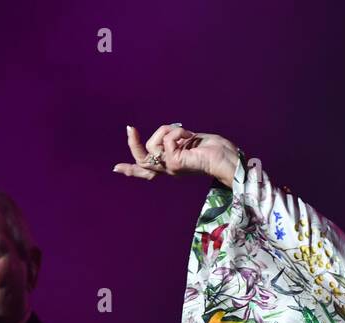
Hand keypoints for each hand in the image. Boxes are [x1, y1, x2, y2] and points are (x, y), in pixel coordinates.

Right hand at [112, 124, 239, 186]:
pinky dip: (177, 131)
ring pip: (152, 146)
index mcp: (173, 166)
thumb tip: (169, 133)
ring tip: (186, 134)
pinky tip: (189, 136)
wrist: (228, 159)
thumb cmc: (216, 150)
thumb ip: (177, 141)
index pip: (148, 170)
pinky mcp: (175, 163)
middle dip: (133, 144)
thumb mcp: (191, 142)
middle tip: (130, 128)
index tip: (116, 168)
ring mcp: (171, 168)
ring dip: (168, 131)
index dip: (131, 169)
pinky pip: (166, 140)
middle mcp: (170, 170)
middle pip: (142, 161)